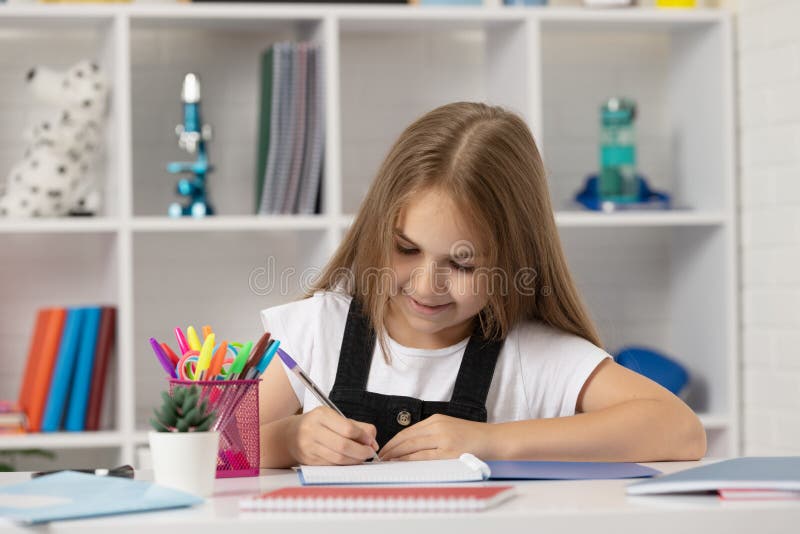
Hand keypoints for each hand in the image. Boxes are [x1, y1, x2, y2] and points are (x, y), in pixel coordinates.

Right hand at [288, 406, 378, 464]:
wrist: (290, 435)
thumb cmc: (317, 424)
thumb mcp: (334, 417)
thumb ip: (357, 426)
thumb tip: (373, 440)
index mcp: (321, 415)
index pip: (347, 428)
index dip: (363, 437)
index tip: (371, 441)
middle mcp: (312, 430)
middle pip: (343, 445)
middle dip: (361, 451)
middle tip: (370, 452)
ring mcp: (309, 447)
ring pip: (338, 458)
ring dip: (355, 460)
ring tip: (362, 457)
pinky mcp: (309, 461)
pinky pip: (332, 465)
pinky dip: (345, 464)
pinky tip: (350, 460)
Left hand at [379, 414, 493, 460]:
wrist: (494, 440)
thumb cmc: (473, 438)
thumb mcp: (449, 429)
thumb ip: (432, 435)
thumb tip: (409, 447)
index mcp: (437, 420)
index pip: (408, 431)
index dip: (393, 441)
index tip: (385, 449)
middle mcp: (438, 426)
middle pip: (407, 438)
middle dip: (391, 449)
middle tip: (380, 458)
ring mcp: (444, 439)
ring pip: (412, 447)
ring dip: (397, 455)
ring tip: (387, 463)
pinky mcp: (449, 452)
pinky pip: (424, 457)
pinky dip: (410, 461)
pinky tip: (402, 465)